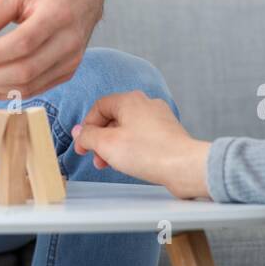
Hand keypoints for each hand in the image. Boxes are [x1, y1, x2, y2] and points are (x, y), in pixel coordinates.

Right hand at [71, 91, 211, 198]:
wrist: (184, 166)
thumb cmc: (148, 152)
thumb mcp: (107, 144)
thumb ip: (88, 136)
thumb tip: (80, 132)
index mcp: (129, 100)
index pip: (99, 107)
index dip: (86, 127)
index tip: (82, 147)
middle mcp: (146, 104)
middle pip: (113, 118)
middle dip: (100, 140)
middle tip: (95, 158)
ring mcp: (159, 118)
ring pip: (128, 128)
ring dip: (114, 146)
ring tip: (110, 165)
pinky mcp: (168, 133)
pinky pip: (142, 136)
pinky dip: (131, 147)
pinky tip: (130, 163)